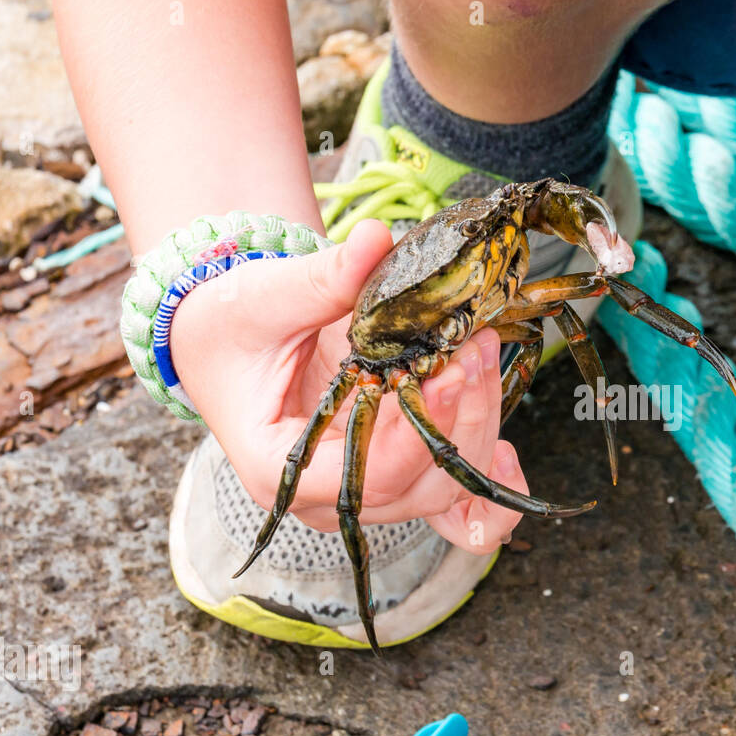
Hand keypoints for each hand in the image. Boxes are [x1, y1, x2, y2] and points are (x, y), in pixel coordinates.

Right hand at [168, 219, 526, 551]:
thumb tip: (375, 240)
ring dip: (478, 421)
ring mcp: (365, 487)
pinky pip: (452, 495)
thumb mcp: (262, 297)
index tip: (450, 376)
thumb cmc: (229, 326)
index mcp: (279, 467)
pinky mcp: (394, 468)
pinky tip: (508, 445)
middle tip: (474, 347)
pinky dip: (484, 470)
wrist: (227, 336)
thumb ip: (320, 279)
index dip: (417, 437)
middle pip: (418, 488)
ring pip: (445, 487)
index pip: (365, 478)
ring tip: (480, 349)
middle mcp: (326, 494)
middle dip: (460, 419)